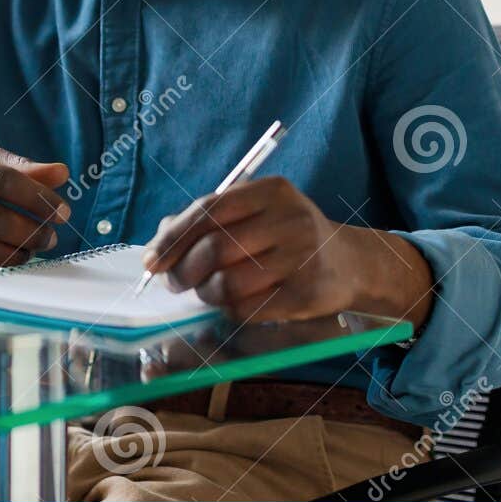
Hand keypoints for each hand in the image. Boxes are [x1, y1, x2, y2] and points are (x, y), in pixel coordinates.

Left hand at [141, 177, 433, 326]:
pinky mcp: (307, 293)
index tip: (151, 261)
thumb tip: (159, 241)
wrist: (349, 263)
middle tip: (174, 283)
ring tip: (207, 293)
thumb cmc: (287, 237)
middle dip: (183, 270)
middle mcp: (290, 219)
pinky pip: (248, 308)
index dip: (174, 237)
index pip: (210, 209)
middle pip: (215, 247)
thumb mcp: (255, 214)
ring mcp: (302, 256)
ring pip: (229, 283)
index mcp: (271, 191)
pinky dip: (230, 310)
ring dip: (207, 293)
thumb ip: (208, 220)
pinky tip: (233, 304)